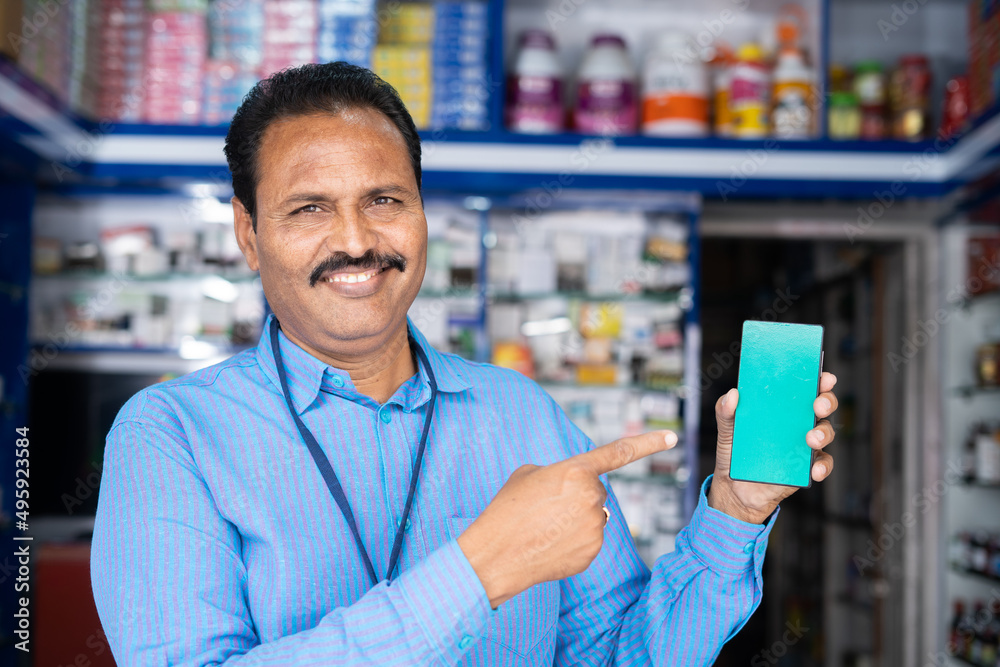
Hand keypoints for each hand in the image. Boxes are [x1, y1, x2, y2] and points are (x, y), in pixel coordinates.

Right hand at [457, 430, 677, 607]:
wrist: (495, 555)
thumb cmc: (507, 510)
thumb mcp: (529, 475)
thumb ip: (560, 473)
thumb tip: (575, 489)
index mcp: (575, 470)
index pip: (619, 452)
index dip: (648, 443)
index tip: (673, 436)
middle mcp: (591, 497)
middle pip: (594, 491)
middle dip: (576, 496)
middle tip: (545, 507)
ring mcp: (595, 527)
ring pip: (593, 516)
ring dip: (575, 519)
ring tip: (543, 527)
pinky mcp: (593, 551)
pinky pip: (590, 539)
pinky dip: (573, 541)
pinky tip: (550, 544)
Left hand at [709, 372, 838, 523]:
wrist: (734, 487)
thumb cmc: (735, 450)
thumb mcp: (727, 428)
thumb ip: (726, 411)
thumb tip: (732, 394)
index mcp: (782, 406)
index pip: (804, 387)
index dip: (818, 380)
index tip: (824, 377)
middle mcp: (798, 422)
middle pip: (822, 406)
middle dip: (826, 402)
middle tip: (818, 405)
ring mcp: (805, 444)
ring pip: (826, 432)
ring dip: (823, 433)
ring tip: (811, 439)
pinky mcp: (807, 467)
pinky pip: (823, 463)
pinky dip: (822, 466)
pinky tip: (814, 469)